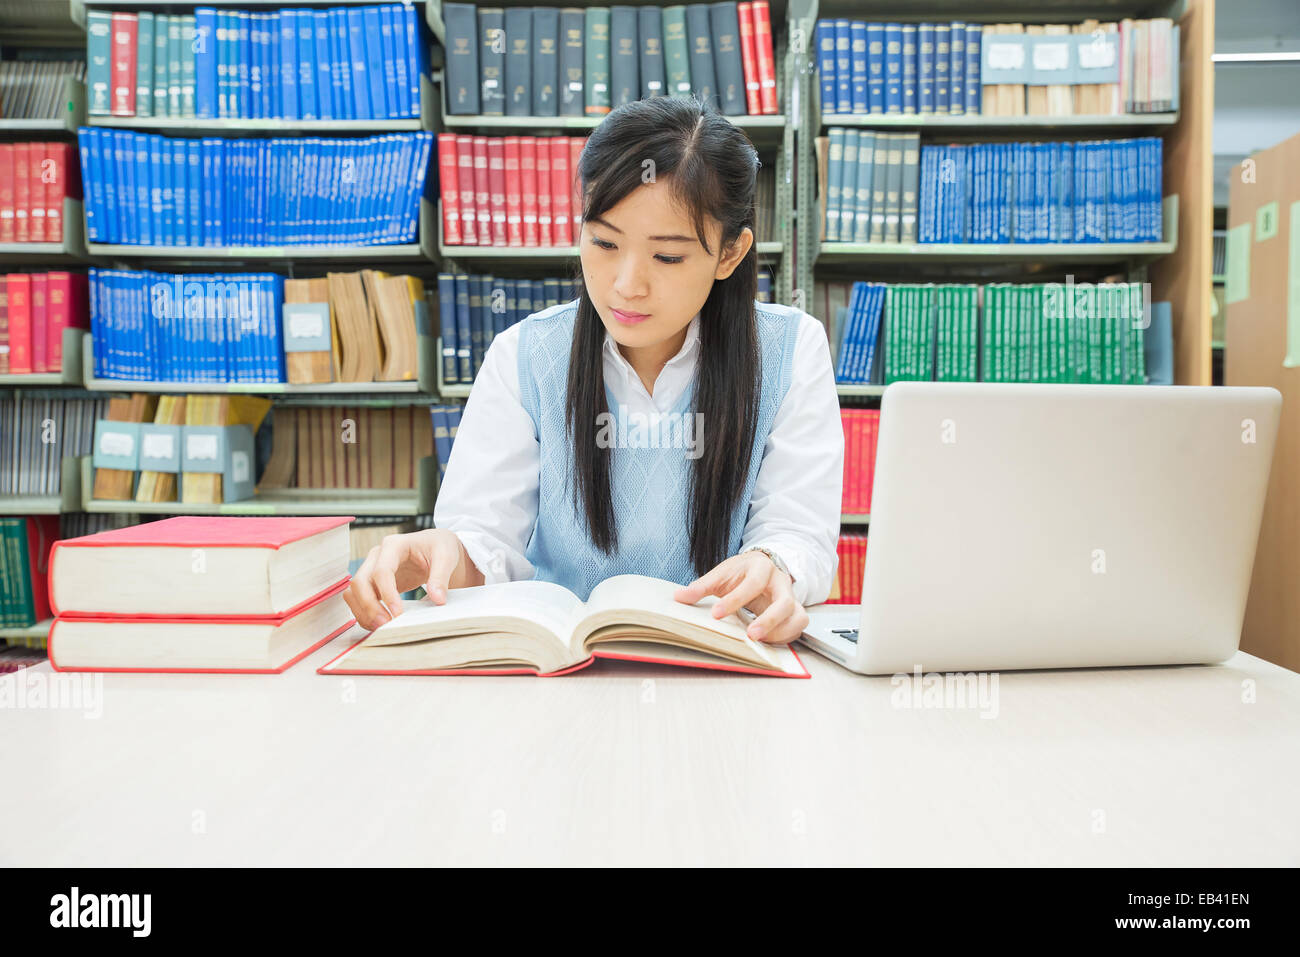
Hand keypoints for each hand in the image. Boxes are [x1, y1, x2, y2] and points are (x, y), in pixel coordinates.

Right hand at [342, 528, 480, 631]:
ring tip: (380, 628)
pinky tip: (378, 624)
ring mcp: (371, 568)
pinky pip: (359, 598)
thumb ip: (441, 577)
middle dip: (369, 606)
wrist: (435, 547)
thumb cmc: (439, 547)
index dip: (387, 593)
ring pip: (354, 591)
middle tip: (386, 625)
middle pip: (360, 581)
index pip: (381, 571)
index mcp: (394, 545)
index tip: (398, 613)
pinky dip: (363, 612)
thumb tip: (437, 599)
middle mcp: (377, 555)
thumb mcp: (446, 556)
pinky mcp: (373, 582)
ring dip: (362, 611)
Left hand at [673, 550, 808, 643]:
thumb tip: (679, 597)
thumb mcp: (721, 574)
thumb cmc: (741, 572)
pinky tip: (767, 643)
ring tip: (759, 643)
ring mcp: (791, 597)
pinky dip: (785, 636)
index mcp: (761, 568)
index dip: (735, 600)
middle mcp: (781, 582)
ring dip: (780, 632)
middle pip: (784, 602)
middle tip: (750, 636)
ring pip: (797, 616)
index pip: (752, 584)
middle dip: (768, 620)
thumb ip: (702, 586)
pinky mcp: (795, 611)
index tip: (716, 614)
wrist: (761, 568)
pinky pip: (798, 626)